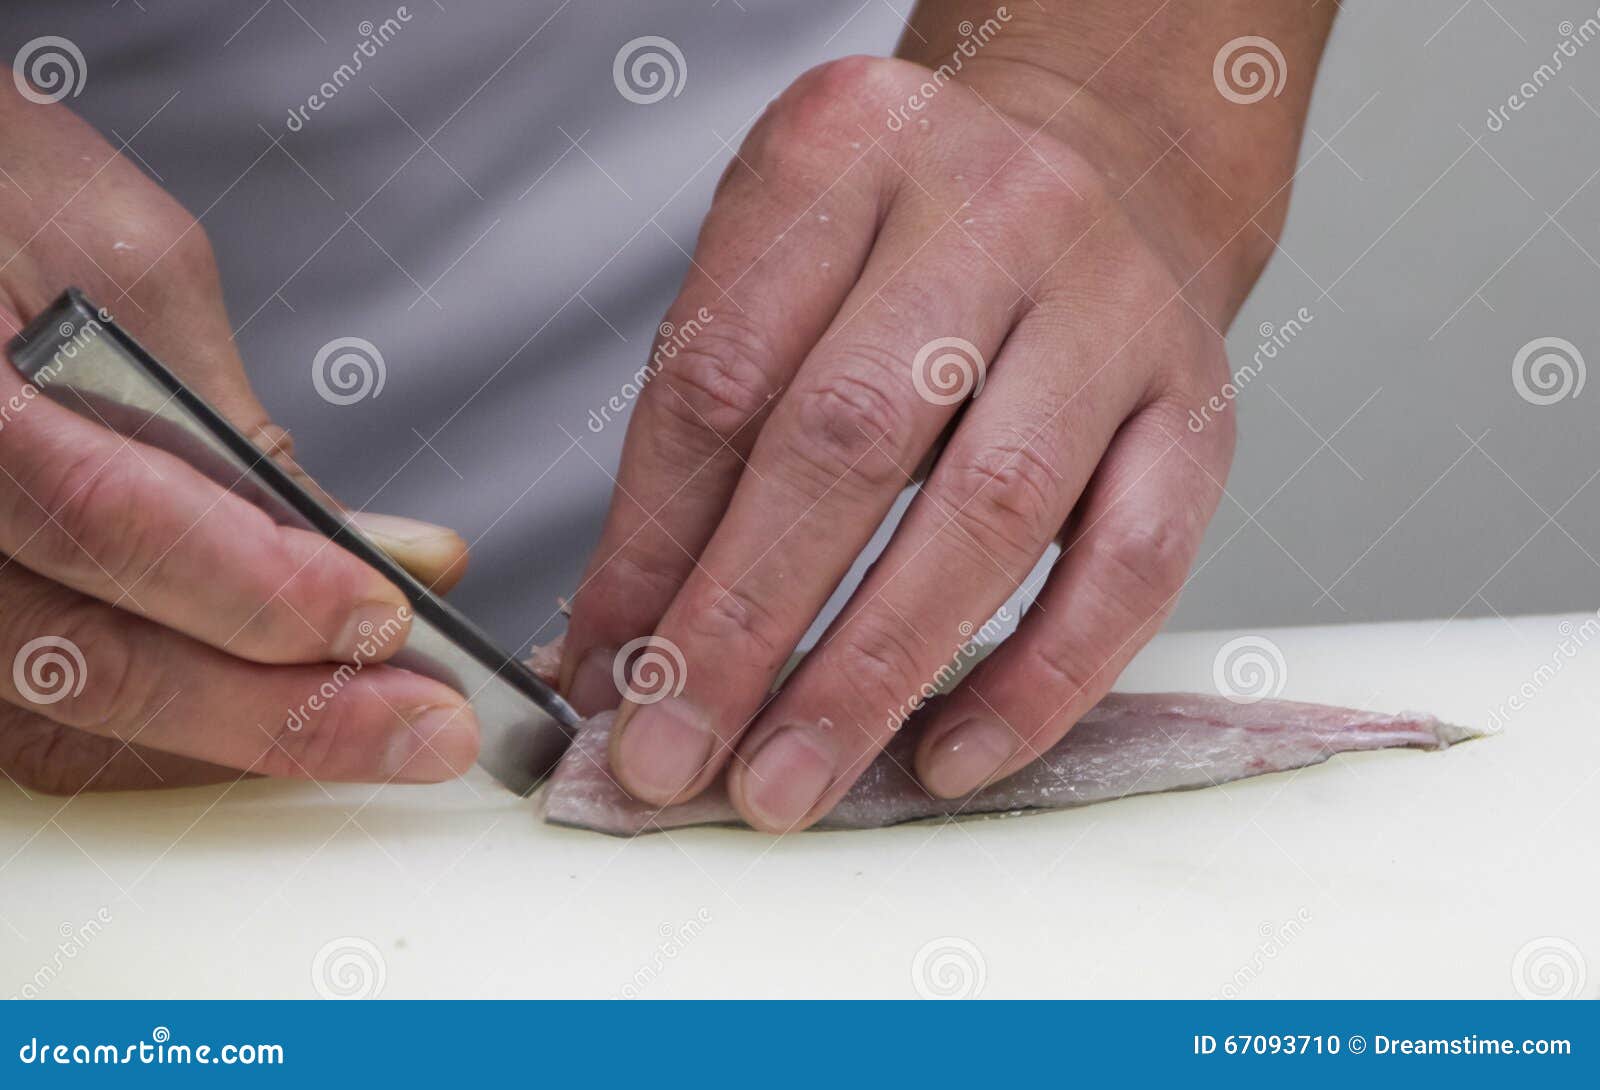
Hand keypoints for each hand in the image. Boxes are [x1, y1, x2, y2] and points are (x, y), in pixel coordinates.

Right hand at [0, 85, 475, 792]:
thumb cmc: (5, 198)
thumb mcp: (126, 261)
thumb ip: (221, 413)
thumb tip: (344, 542)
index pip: (96, 517)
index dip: (252, 583)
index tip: (383, 612)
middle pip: (86, 660)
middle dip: (282, 709)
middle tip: (427, 724)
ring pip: (81, 714)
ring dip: (251, 733)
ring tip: (392, 724)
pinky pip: (67, 710)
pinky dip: (195, 723)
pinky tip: (299, 702)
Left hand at [562, 6, 1331, 829]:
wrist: (1112, 165)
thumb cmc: (912, 244)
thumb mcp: (782, 278)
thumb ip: (699, 441)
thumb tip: (619, 643)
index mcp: (847, 149)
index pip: (721, 373)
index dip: (647, 543)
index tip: (604, 671)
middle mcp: (991, 209)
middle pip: (846, 438)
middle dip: (741, 624)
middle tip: (669, 753)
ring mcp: (1111, 306)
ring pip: (989, 511)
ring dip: (869, 674)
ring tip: (784, 782)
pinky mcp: (1198, 408)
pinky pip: (1129, 568)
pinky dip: (1035, 683)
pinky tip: (947, 756)